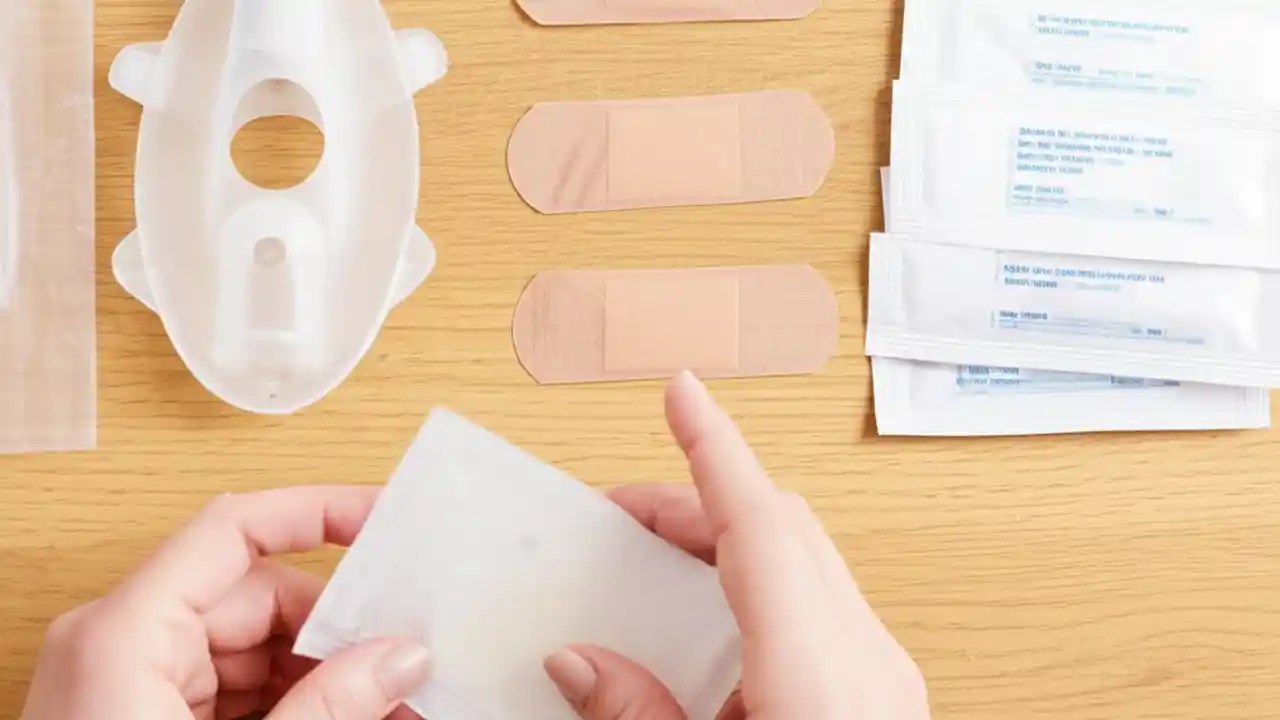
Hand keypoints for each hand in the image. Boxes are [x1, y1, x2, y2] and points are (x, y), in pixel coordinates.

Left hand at [22, 486, 430, 719]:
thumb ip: (331, 708)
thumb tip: (402, 656)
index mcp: (125, 635)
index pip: (234, 530)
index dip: (316, 512)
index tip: (386, 520)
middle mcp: (122, 644)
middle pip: (255, 597)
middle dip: (340, 629)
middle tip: (410, 656)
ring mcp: (130, 683)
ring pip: (252, 648)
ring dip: (325, 674)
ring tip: (392, 705)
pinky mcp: (144, 719)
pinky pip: (233, 690)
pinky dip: (292, 704)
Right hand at [543, 371, 930, 719]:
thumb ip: (638, 716)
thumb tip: (576, 661)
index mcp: (819, 672)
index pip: (760, 524)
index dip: (714, 447)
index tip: (682, 388)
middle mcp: (865, 657)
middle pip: (781, 528)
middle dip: (701, 495)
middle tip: (624, 512)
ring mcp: (881, 671)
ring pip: (804, 556)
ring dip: (728, 535)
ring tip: (657, 554)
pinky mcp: (879, 691)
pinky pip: (819, 601)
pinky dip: (758, 580)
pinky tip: (711, 615)